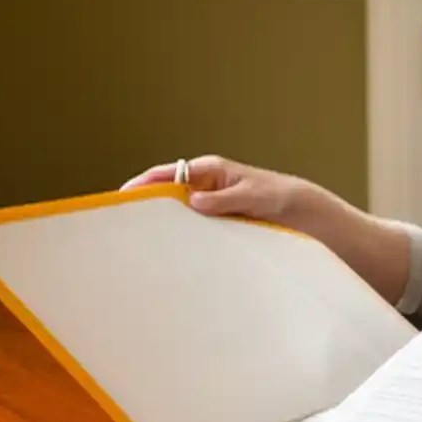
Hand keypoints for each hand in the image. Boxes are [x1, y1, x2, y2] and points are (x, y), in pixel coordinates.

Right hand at [120, 155, 310, 223]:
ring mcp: (208, 204)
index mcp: (210, 170)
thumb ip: (224, 199)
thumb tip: (193, 201)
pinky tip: (170, 251)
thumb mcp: (252, 196)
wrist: (300, 211)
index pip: (168, 174)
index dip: (144, 184)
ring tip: (139, 240)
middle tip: (121, 223)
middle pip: (166, 193)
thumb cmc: (277, 195)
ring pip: (176, 212)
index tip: (124, 196)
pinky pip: (191, 227)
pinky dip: (179, 235)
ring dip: (162, 224)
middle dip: (145, 205)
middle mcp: (204, 185)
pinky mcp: (215, 222)